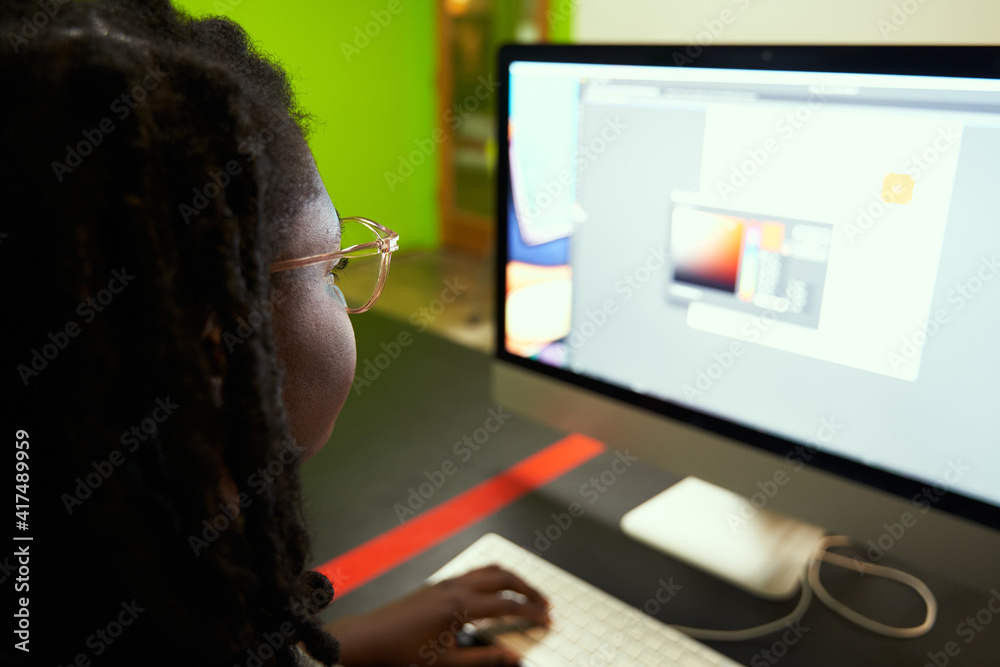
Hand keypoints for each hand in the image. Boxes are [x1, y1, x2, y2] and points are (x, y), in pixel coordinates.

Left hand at [325, 565, 550, 666]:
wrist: (370, 638)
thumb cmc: (404, 653)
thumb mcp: (448, 663)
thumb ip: (485, 660)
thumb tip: (514, 659)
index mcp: (461, 606)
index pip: (507, 605)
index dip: (531, 612)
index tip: (547, 619)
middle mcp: (456, 587)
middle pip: (502, 577)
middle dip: (527, 588)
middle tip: (544, 602)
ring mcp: (446, 583)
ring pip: (487, 570)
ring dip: (510, 578)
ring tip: (526, 592)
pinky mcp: (437, 585)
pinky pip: (473, 573)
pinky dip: (493, 577)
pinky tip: (494, 592)